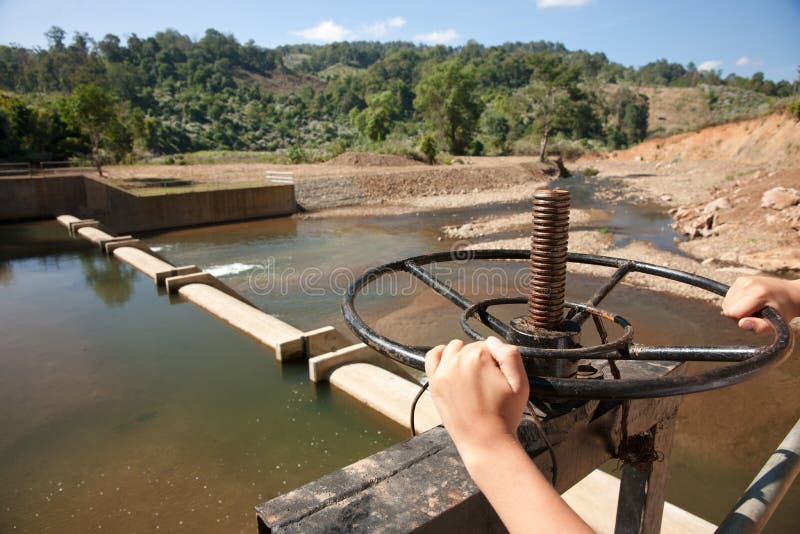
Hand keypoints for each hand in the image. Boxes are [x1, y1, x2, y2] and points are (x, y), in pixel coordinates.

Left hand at [424, 337, 528, 461]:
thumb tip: (493, 341)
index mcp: (478, 357)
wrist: (486, 441)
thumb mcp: (520, 383)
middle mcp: (457, 360)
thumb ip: (510, 355)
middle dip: (481, 360)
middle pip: (472, 348)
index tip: (500, 377)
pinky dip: (440, 354)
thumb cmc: (505, 414)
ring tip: (473, 376)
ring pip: (454, 349)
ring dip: (463, 356)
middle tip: (488, 382)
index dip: (497, 361)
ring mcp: (443, 372)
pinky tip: (449, 361)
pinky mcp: (435, 384)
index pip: (489, 346)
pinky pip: (432, 357)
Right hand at [722, 276, 799, 333]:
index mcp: (757, 294)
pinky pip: (729, 296)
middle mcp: (748, 284)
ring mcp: (743, 280)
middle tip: (754, 314)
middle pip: (727, 307)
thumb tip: (741, 324)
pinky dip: (736, 301)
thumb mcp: (776, 323)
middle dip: (737, 314)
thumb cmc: (783, 310)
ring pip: (726, 302)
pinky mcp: (741, 279)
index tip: (753, 319)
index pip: (732, 312)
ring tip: (753, 307)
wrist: (791, 294)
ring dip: (736, 308)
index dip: (739, 320)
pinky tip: (749, 301)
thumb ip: (758, 326)